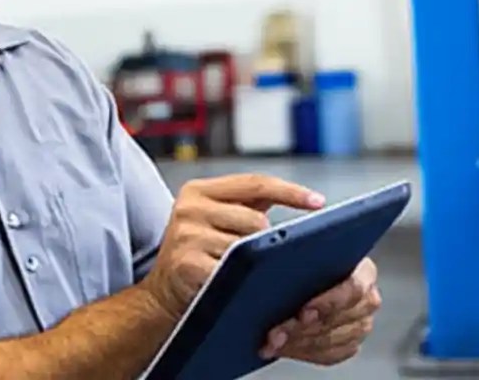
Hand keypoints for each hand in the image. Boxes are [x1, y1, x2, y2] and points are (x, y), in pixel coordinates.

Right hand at [139, 174, 325, 319]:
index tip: (318, 202)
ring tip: (252, 272)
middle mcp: (189, 207)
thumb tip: (304, 206)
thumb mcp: (216, 221)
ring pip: (247, 245)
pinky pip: (232, 270)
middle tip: (272, 256)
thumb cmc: (198, 255)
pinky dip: (243, 278)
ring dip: (256, 261)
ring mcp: (186, 235)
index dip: (291, 191)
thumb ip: (247, 207)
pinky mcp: (187, 264)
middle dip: (269, 239)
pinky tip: (243, 284)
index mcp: (198, 190)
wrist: (160, 295)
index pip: (255, 183)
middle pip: (255, 218)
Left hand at [260, 258, 380, 365]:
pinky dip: (304, 353)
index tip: (302, 312)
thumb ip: (298, 252)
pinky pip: (330, 354)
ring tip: (272, 342)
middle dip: (303, 329)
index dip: (328, 303)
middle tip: (275, 334)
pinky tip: (283, 348)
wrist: (306, 273)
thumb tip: (275, 256)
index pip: (354, 288)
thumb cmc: (306, 257)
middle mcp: (367, 299)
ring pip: (333, 341)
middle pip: (340, 320)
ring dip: (298, 343)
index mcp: (363, 270)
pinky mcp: (350, 343)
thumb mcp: (304, 247)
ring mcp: (361, 324)